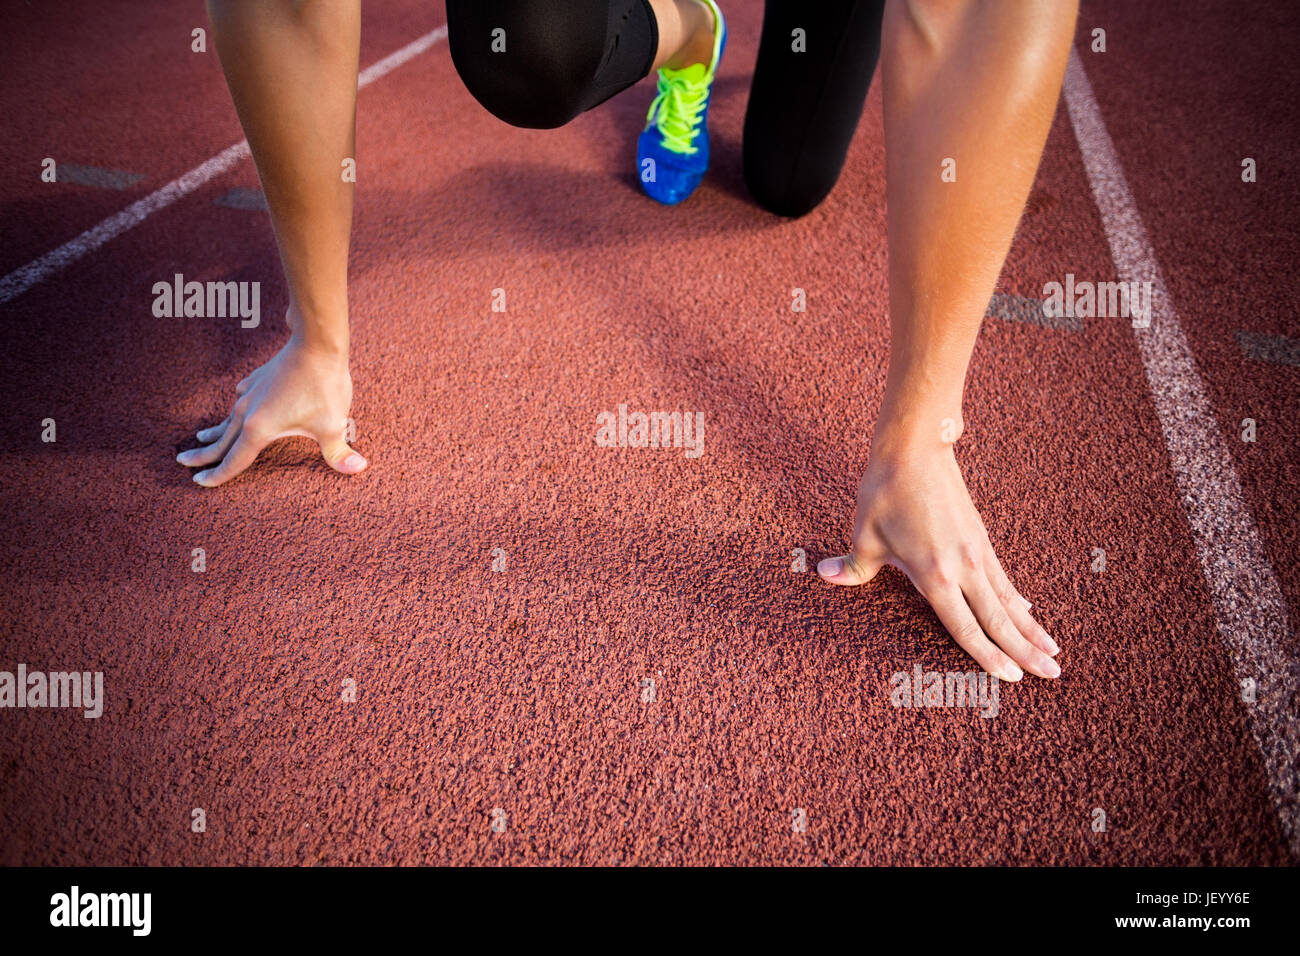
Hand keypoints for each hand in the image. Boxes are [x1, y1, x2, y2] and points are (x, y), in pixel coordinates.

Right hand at [177, 331, 364, 487]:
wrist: (316, 344)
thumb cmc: (323, 387)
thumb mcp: (333, 425)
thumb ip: (339, 452)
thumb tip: (358, 469)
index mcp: (258, 430)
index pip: (234, 461)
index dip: (217, 475)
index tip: (200, 482)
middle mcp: (246, 413)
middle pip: (220, 441)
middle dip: (202, 455)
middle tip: (183, 463)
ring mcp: (249, 394)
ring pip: (227, 420)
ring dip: (215, 433)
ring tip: (201, 439)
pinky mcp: (257, 380)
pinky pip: (240, 400)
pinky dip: (233, 410)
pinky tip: (235, 407)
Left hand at [817, 444, 1059, 680]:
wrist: (915, 449)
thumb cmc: (886, 492)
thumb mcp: (863, 535)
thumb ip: (852, 566)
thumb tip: (825, 576)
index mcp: (933, 575)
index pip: (965, 627)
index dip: (988, 656)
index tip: (1011, 678)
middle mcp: (963, 567)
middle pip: (998, 619)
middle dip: (1026, 651)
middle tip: (1053, 674)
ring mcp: (976, 551)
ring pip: (1009, 600)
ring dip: (1032, 628)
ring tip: (1054, 651)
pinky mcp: (980, 536)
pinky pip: (1003, 577)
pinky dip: (1017, 598)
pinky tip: (1028, 612)